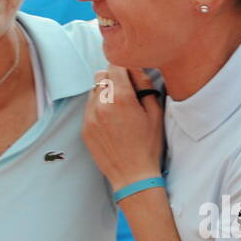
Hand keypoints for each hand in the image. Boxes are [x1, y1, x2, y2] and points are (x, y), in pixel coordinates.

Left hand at [82, 65, 164, 191]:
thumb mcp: (155, 114)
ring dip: (104, 91)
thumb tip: (137, 68)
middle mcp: (102, 105)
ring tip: (119, 107)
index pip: (115, 65)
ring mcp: (90, 117)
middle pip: (101, 75)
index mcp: (122, 99)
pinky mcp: (85, 128)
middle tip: (126, 89)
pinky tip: (111, 120)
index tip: (131, 72)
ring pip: (93, 90)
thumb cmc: (148, 146)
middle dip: (113, 77)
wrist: (133, 176)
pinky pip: (89, 107)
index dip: (124, 65)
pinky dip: (98, 107)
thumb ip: (145, 86)